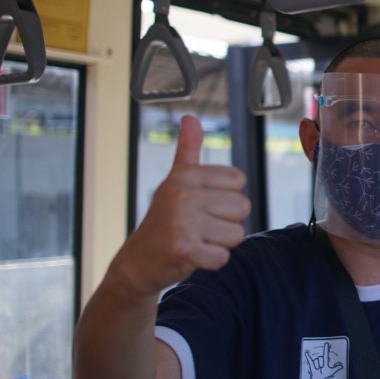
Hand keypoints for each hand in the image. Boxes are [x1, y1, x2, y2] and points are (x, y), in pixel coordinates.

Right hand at [109, 115, 249, 297]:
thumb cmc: (164, 219)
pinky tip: (192, 255)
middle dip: (226, 222)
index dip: (226, 197)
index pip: (238, 180)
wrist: (137, 260)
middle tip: (199, 226)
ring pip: (236, 234)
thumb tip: (190, 117)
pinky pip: (222, 257)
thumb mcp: (175, 180)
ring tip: (195, 239)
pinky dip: (211, 261)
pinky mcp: (183, 248)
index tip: (202, 205)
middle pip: (242, 207)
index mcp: (185, 175)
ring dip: (219, 243)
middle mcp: (182, 194)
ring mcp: (181, 221)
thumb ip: (188, 150)